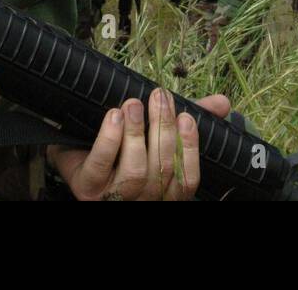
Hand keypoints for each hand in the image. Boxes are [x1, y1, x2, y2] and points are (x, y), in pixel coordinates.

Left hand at [50, 88, 230, 199]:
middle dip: (163, 129)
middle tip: (160, 96)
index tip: (188, 117)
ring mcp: (113, 199)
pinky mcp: (86, 189)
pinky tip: (113, 116)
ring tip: (133, 104)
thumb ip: (187, 121)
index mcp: (162, 192)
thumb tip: (223, 103)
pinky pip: (101, 166)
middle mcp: (142, 201)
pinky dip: (109, 140)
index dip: (189, 149)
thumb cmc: (122, 146)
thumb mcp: (156, 133)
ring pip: (134, 172)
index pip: (186, 180)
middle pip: (161, 171)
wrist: (75, 153)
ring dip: (136, 133)